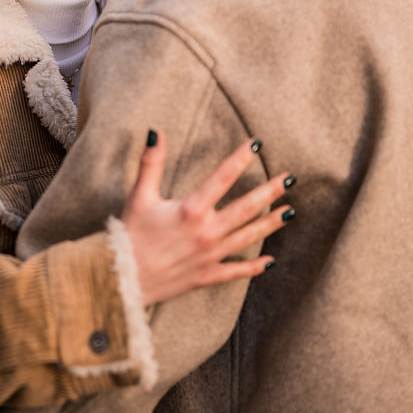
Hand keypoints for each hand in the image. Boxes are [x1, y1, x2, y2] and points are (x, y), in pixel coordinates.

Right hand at [121, 130, 292, 306]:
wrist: (122, 278)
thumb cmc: (129, 235)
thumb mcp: (140, 196)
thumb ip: (151, 163)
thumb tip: (156, 133)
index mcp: (191, 209)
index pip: (223, 176)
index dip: (241, 158)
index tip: (257, 144)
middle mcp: (207, 232)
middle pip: (246, 207)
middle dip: (270, 191)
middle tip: (290, 179)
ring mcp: (209, 256)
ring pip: (248, 237)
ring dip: (270, 224)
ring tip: (290, 212)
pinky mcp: (205, 275)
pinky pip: (236, 271)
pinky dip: (254, 267)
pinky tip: (270, 261)